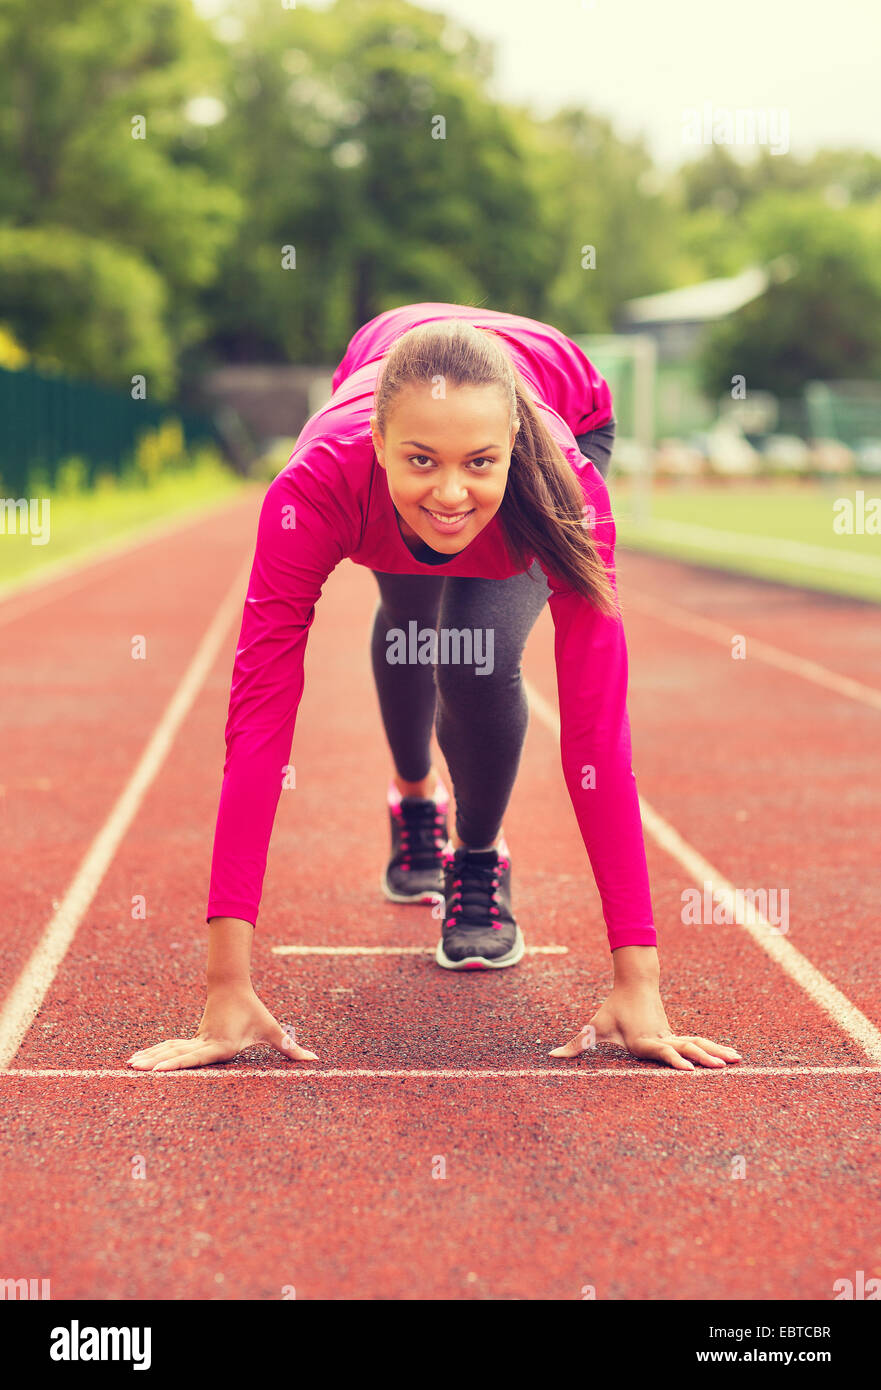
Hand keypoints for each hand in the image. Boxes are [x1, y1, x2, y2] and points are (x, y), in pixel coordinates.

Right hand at [127, 983, 317, 1070]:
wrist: (233, 986)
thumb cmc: (254, 1011)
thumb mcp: (271, 1029)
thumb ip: (290, 1046)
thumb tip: (314, 1059)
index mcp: (220, 1044)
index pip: (196, 1057)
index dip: (177, 1064)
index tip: (159, 1069)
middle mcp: (204, 1043)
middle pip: (176, 1054)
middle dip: (156, 1063)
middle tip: (135, 1069)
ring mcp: (196, 1040)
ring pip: (169, 1050)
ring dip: (150, 1057)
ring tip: (129, 1066)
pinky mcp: (192, 1039)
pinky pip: (170, 1047)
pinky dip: (155, 1053)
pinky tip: (139, 1060)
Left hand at [550, 983, 740, 1069]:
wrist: (635, 984)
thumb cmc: (613, 1009)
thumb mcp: (593, 1026)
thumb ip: (575, 1044)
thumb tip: (551, 1056)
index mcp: (644, 1040)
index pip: (662, 1051)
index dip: (674, 1059)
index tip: (688, 1069)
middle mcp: (661, 1039)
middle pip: (686, 1048)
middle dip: (704, 1058)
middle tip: (721, 1068)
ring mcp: (672, 1036)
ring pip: (697, 1044)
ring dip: (716, 1053)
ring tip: (738, 1061)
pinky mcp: (676, 1037)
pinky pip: (699, 1044)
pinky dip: (715, 1050)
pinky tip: (732, 1059)